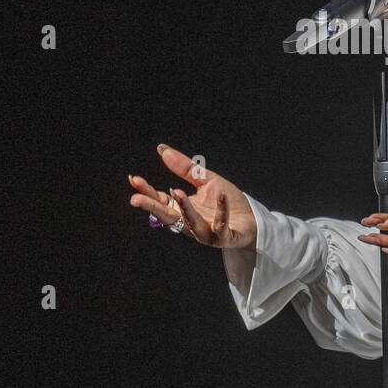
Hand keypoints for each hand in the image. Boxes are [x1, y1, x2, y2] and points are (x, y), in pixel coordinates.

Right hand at [128, 144, 256, 250]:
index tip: (134, 179)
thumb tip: (162, 149)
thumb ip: (184, 168)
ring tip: (176, 192)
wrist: (252, 218)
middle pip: (167, 216)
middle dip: (151, 207)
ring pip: (192, 223)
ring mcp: (206, 233)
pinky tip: (221, 196)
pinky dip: (221, 211)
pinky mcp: (225, 237)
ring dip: (184, 208)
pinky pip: (221, 226)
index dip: (147, 192)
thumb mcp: (205, 180)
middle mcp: (190, 223)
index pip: (160, 201)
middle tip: (135, 199)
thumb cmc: (227, 200)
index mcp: (183, 209)